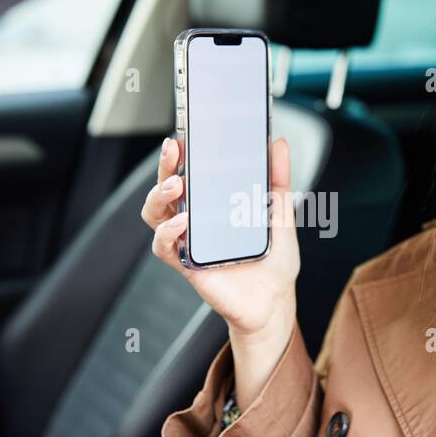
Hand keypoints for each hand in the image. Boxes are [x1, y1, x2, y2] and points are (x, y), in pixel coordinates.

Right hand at [141, 135, 298, 339]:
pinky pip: (164, 247)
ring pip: (155, 213)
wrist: (275, 302)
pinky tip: (181, 223)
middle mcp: (195, 220)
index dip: (180, 154)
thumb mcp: (281, 213)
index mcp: (213, 204)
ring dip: (159, 195)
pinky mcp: (186, 264)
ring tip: (176, 185)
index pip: (189, 172)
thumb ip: (278, 179)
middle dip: (164, 166)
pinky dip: (167, 233)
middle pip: (166, 187)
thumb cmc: (275, 261)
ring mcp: (188, 241)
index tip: (183, 134)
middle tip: (174, 150)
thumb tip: (278, 144)